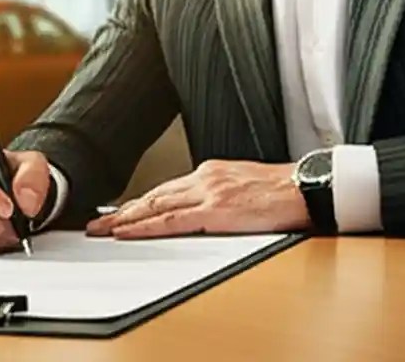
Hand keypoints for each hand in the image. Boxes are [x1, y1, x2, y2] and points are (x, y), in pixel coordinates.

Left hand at [86, 160, 309, 238]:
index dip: (140, 204)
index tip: (121, 213)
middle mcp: (204, 178)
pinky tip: (129, 231)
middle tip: (98, 224)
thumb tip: (203, 211)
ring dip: (126, 219)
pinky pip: (172, 220)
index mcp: (211, 173)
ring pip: (156, 206)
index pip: (166, 190)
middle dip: (124, 212)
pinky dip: (146, 226)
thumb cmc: (282, 191)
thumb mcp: (243, 184)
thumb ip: (219, 194)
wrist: (306, 186)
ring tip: (104, 230)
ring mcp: (208, 193)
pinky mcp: (216, 211)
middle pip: (154, 196)